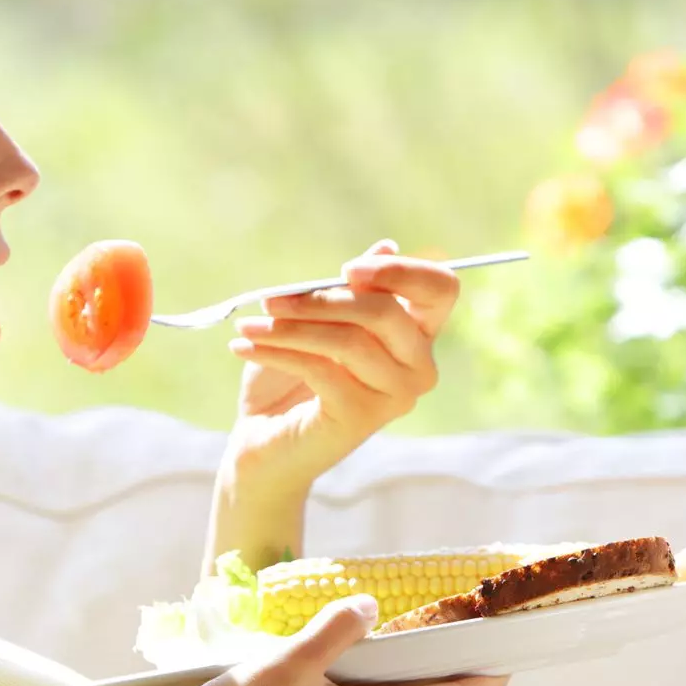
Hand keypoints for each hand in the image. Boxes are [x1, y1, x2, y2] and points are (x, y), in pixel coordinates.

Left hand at [225, 241, 461, 485]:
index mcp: (416, 334)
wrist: (262, 440)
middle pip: (387, 311)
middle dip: (323, 299)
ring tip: (248, 326)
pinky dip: (276, 351)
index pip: (441, 289)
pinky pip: (321, 369)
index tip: (346, 270)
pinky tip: (244, 347)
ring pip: (349, 340)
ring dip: (289, 327)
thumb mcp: (315, 321)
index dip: (401, 271)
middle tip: (271, 299)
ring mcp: (396, 396)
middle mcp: (419, 367)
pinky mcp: (363, 419)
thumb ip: (348, 289)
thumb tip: (386, 246)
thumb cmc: (291, 375)